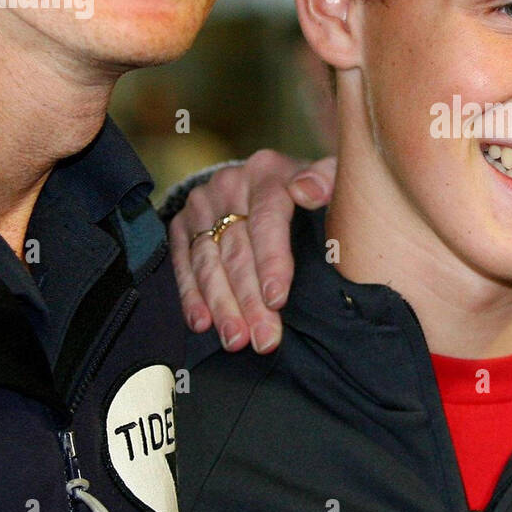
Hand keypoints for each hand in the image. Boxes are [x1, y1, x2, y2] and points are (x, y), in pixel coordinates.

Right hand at [169, 151, 336, 352]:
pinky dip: (192, 296)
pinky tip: (202, 322)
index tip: (278, 300)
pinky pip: (184, 265)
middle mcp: (229, 184)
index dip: (272, 262)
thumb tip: (311, 191)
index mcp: (267, 172)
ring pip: (209, 262)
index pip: (267, 220)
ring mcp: (202, 204)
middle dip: (250, 300)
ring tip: (236, 339)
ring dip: (221, 306)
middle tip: (264, 338)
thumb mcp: (328, 176)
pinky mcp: (183, 223)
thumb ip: (327, 180)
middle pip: (237, 250)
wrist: (265, 179)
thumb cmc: (309, 189)